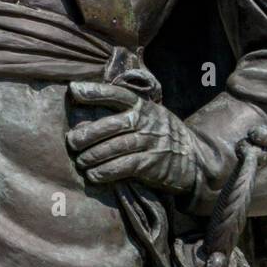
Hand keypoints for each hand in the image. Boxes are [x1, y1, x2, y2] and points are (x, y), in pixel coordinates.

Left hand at [67, 80, 208, 195]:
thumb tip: (87, 109)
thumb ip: (126, 110)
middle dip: (88, 133)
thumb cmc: (161, 133)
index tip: (73, 90)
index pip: (117, 94)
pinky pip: (125, 167)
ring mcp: (150, 142)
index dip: (95, 91)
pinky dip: (106, 172)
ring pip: (116, 147)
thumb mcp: (149, 114)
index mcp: (142, 105)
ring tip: (80, 162)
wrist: (195, 157)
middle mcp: (146, 121)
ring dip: (93, 156)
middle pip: (112, 124)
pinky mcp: (152, 164)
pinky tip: (93, 176)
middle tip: (71, 142)